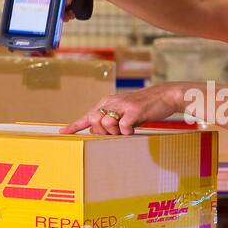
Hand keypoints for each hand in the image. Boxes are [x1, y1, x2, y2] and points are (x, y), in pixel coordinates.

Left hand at [61, 84, 183, 134]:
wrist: (165, 96)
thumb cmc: (145, 106)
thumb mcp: (124, 112)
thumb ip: (109, 119)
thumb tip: (93, 129)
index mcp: (108, 102)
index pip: (87, 115)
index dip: (74, 125)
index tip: (62, 132)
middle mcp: (112, 102)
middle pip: (94, 121)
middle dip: (102, 132)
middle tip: (115, 132)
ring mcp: (123, 105)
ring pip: (106, 124)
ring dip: (115, 132)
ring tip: (126, 128)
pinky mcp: (134, 110)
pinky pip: (123, 127)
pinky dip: (127, 132)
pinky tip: (134, 128)